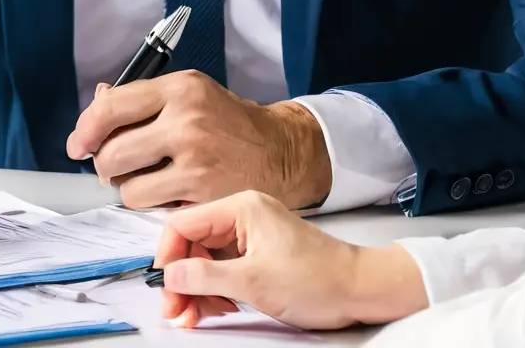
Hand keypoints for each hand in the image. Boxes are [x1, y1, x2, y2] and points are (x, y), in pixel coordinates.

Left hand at [64, 72, 330, 209]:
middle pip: (111, 153)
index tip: (79, 143)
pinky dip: (153, 204)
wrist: (280, 151)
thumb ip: (142, 99)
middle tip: (118, 165)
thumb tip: (97, 101)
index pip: (110, 108)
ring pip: (127, 187)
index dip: (85, 130)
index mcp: (181, 89)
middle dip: (106, 164)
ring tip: (150, 178)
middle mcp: (188, 121)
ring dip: (130, 188)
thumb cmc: (229, 123)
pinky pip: (151, 207)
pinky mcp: (203, 195)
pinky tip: (170, 191)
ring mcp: (196, 160)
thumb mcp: (191, 94)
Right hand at [153, 191, 428, 328]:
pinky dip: (214, 292)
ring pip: (205, 261)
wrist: (359, 291)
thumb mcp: (252, 282)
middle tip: (177, 311)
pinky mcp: (259, 257)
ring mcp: (252, 237)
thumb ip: (204, 277)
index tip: (164, 287)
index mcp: (242, 208)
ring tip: (197, 316)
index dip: (168, 256)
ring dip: (196, 290)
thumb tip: (169, 275)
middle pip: (192, 245)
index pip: (183, 224)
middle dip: (181, 280)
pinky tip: (216, 309)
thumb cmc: (318, 279)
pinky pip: (223, 271)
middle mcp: (245, 217)